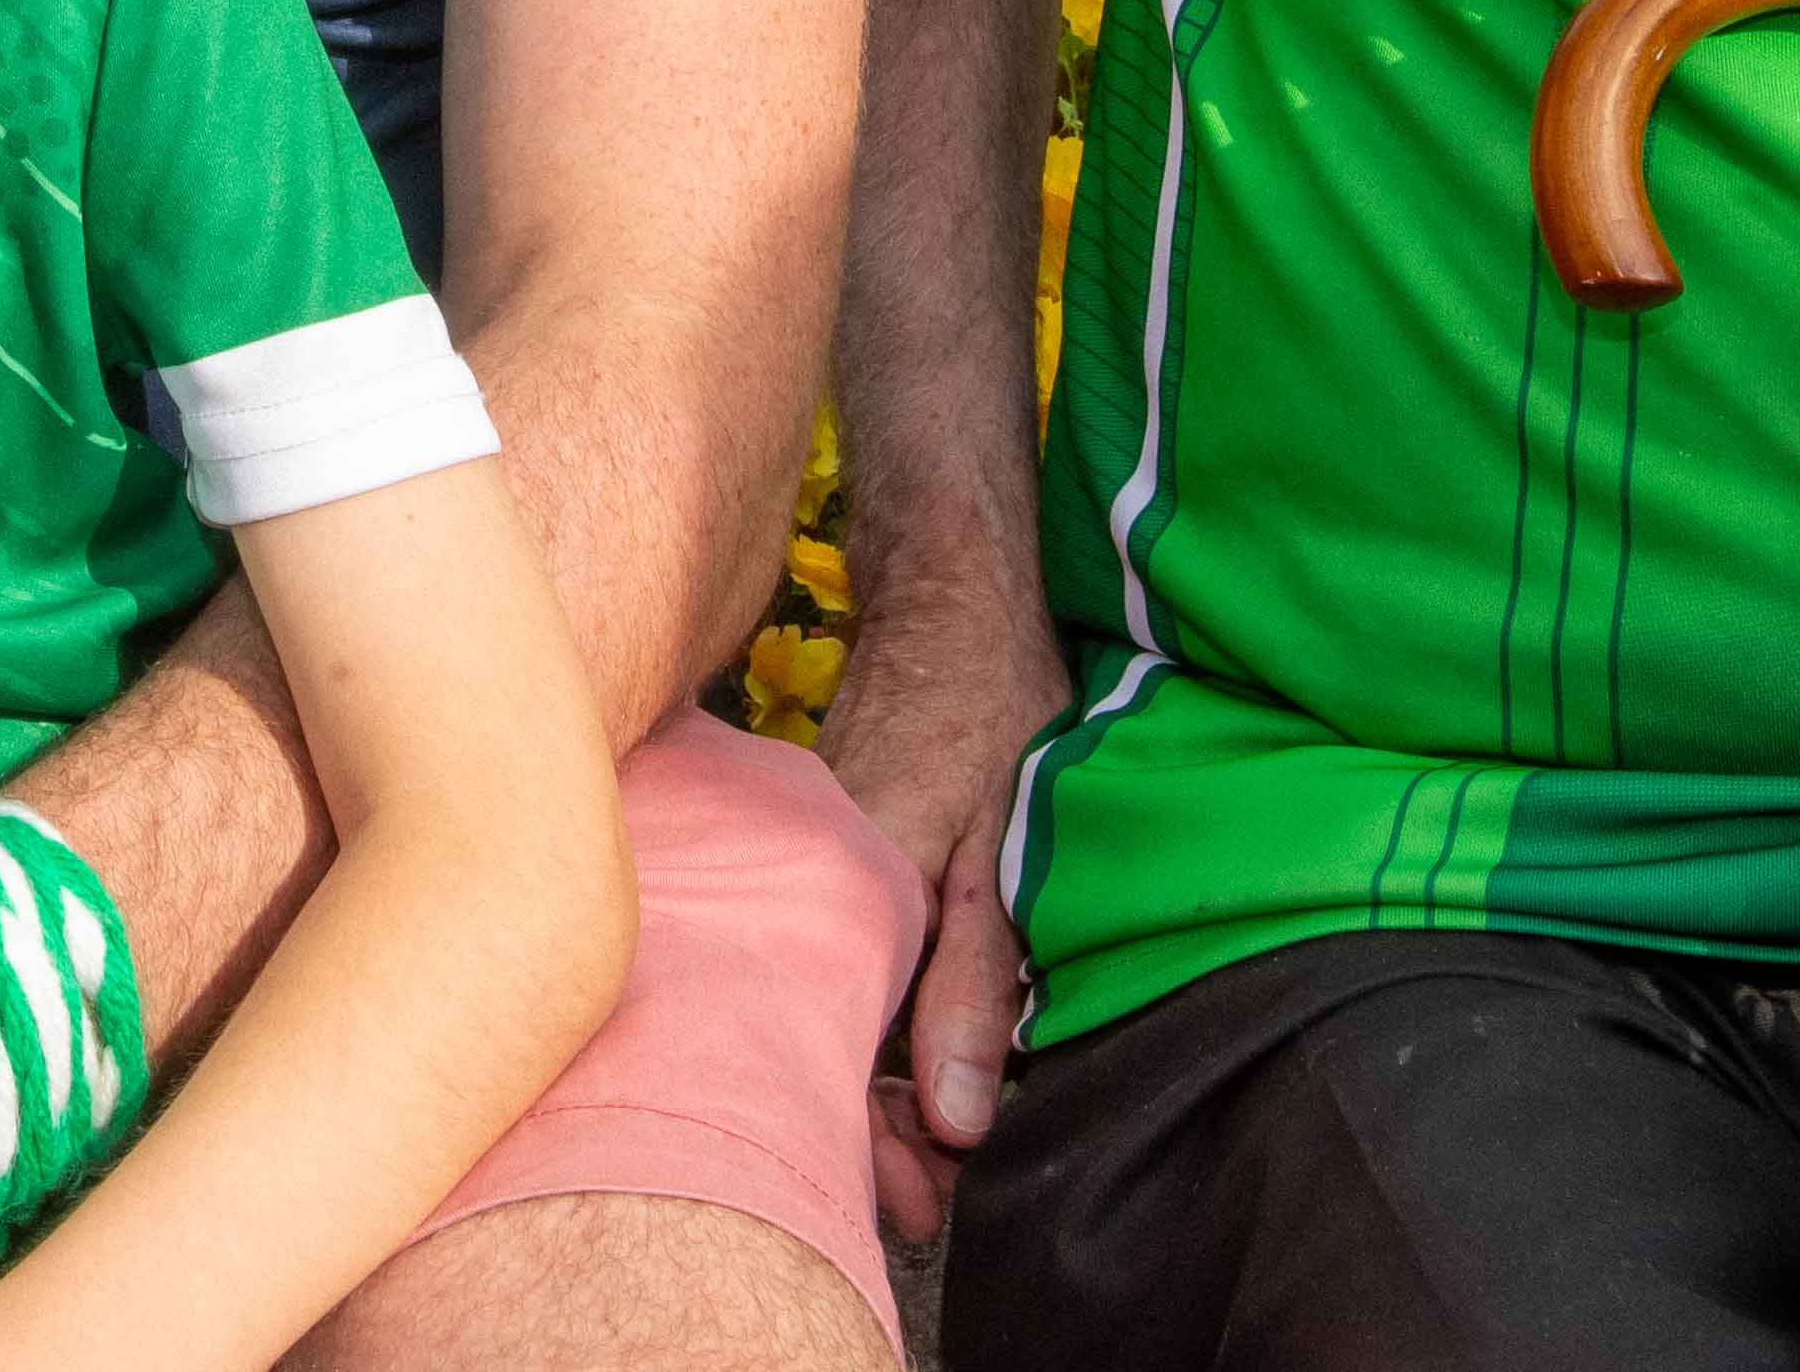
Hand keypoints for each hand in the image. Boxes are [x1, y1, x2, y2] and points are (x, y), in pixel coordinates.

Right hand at [810, 569, 1068, 1242]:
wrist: (950, 593)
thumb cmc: (995, 711)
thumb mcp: (1007, 855)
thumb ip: (976, 986)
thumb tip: (957, 1124)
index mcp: (843, 899)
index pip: (830, 1058)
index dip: (874, 1150)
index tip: (929, 1207)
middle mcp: (794, 890)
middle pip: (806, 1042)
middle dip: (864, 1134)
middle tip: (930, 1205)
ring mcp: (793, 872)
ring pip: (810, 1004)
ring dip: (859, 1081)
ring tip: (927, 1156)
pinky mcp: (806, 860)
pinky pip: (817, 960)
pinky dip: (854, 1018)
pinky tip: (900, 1060)